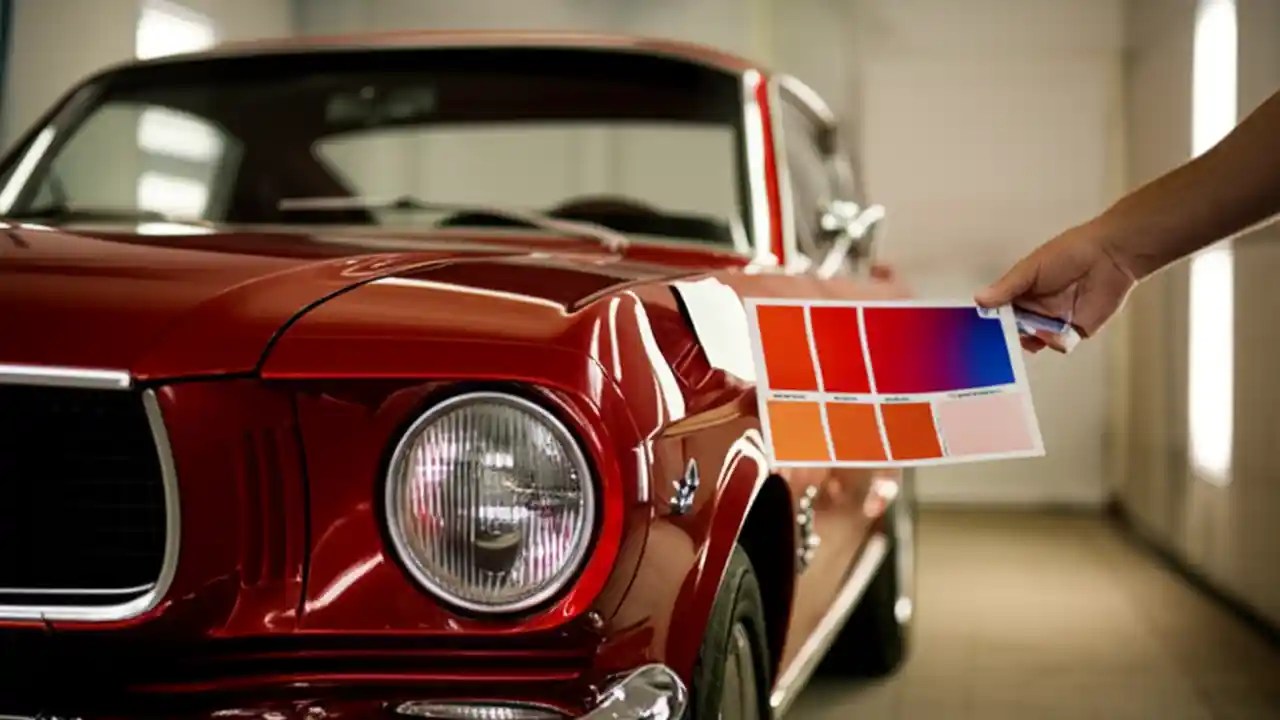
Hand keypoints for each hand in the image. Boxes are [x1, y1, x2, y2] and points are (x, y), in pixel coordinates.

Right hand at [975, 221, 1137, 351]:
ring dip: (1031, 340)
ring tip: (1031, 333)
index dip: (993, 320)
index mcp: (1024, 291)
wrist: (1110, 256)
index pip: (1001, 311)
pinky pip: (1060, 345)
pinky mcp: (1077, 331)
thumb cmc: (1071, 252)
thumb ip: (1007, 287)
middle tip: (1004, 337)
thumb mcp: (1031, 268)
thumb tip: (979, 299)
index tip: (984, 327)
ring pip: (1036, 341)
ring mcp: (1056, 321)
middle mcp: (1038, 308)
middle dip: (1010, 336)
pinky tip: (1052, 333)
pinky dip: (1055, 342)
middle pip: (1016, 330)